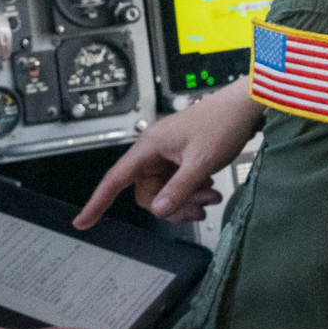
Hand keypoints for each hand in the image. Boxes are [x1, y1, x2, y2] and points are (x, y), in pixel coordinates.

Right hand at [75, 80, 262, 227]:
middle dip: (172, 204)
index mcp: (149, 145)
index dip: (98, 201)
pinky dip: (192, 192)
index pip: (115, 179)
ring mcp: (168, 154)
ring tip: (210, 195)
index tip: (83, 221)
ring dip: (186, 199)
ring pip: (165, 191)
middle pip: (147, 192)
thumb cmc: (221, 123)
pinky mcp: (181, 158)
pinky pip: (177, 185)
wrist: (244, 107)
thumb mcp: (200, 162)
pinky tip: (209, 189)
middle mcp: (154, 150)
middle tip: (198, 206)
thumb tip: (158, 210)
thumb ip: (178, 189)